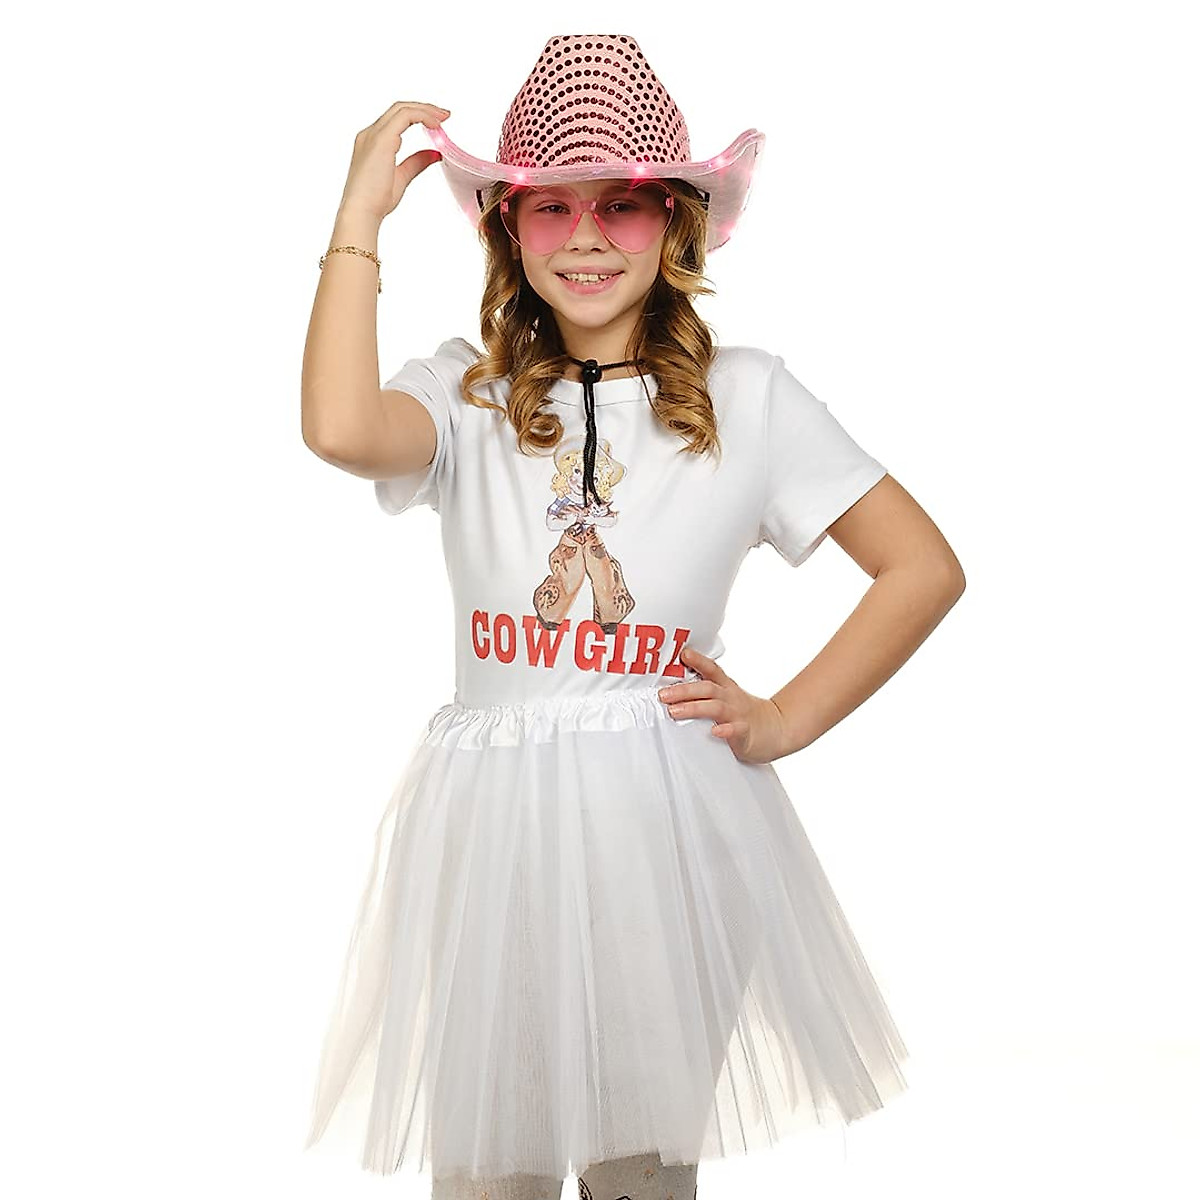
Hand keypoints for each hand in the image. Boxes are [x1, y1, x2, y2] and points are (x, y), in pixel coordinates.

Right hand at [339, 101, 450, 223]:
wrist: (361, 211)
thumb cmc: (375, 201)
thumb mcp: (401, 177)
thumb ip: (416, 163)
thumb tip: (434, 154)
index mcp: (372, 141)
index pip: (396, 118)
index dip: (418, 115)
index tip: (438, 122)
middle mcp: (370, 134)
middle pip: (399, 109)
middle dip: (424, 108)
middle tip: (445, 115)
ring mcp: (374, 134)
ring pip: (402, 109)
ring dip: (425, 110)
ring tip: (443, 117)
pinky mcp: (382, 140)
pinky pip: (405, 117)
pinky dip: (422, 116)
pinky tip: (435, 125)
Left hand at [657, 646, 790, 764]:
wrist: (776, 729)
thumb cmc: (742, 713)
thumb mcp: (725, 696)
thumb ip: (703, 691)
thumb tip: (671, 687)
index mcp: (725, 687)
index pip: (711, 670)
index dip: (698, 661)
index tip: (683, 654)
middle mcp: (731, 698)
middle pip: (707, 688)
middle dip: (684, 690)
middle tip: (663, 695)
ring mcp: (738, 714)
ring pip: (716, 707)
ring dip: (694, 708)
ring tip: (675, 711)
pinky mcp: (745, 733)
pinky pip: (736, 730)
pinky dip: (725, 730)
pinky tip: (714, 731)